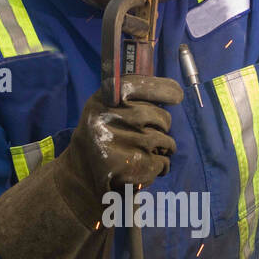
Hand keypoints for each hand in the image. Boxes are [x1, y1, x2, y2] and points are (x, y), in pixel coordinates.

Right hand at [66, 74, 183, 193]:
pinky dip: (160, 165)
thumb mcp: (104, 109)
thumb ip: (130, 97)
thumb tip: (173, 91)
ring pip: (165, 141)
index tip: (177, 95)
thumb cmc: (102, 135)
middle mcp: (109, 119)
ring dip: (164, 147)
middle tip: (155, 131)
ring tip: (148, 150)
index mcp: (103, 101)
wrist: (81, 172)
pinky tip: (144, 165)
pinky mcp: (129, 168)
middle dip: (164, 125)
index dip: (164, 89)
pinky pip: (163, 162)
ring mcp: (121, 145)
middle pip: (160, 117)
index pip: (139, 86)